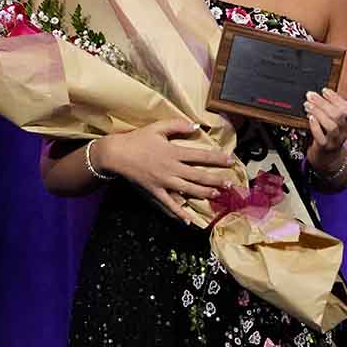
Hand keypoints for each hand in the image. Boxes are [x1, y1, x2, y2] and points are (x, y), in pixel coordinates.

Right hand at [99, 120, 235, 222]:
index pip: (201, 156)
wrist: (115, 154)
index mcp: (173, 152)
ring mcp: (163, 182)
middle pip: (198, 176)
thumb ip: (177, 125)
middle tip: (230, 184)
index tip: (231, 161)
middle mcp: (171, 168)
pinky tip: (189, 221)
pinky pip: (169, 204)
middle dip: (216, 180)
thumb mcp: (157, 127)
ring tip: (217, 195)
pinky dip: (179, 212)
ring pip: (188, 190)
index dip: (217, 159)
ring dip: (204, 193)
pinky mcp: (155, 191)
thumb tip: (196, 126)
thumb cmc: (137, 139)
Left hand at [304, 88, 346, 171]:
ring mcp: (335, 140)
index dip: (337, 99)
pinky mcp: (325, 147)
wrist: (328, 156)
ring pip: (331, 126)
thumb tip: (317, 95)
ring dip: (318, 113)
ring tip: (307, 105)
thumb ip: (330, 109)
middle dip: (323, 103)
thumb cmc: (329, 134)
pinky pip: (321, 137)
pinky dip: (315, 126)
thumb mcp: (334, 122)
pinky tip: (310, 118)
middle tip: (310, 95)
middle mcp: (344, 131)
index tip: (324, 90)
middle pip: (338, 115)